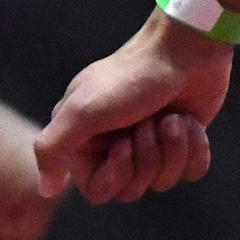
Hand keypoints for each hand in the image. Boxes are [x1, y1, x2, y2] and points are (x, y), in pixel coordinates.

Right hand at [34, 24, 228, 205]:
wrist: (185, 49)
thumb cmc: (131, 77)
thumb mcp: (82, 111)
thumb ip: (52, 149)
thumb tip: (45, 190)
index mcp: (86, 139)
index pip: (98, 190)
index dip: (115, 174)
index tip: (122, 143)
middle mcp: (116, 145)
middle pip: (132, 190)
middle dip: (146, 156)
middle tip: (147, 121)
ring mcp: (152, 145)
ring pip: (164, 181)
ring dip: (172, 147)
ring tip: (169, 117)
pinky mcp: (183, 141)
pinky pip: (192, 171)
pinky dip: (195, 146)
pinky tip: (188, 121)